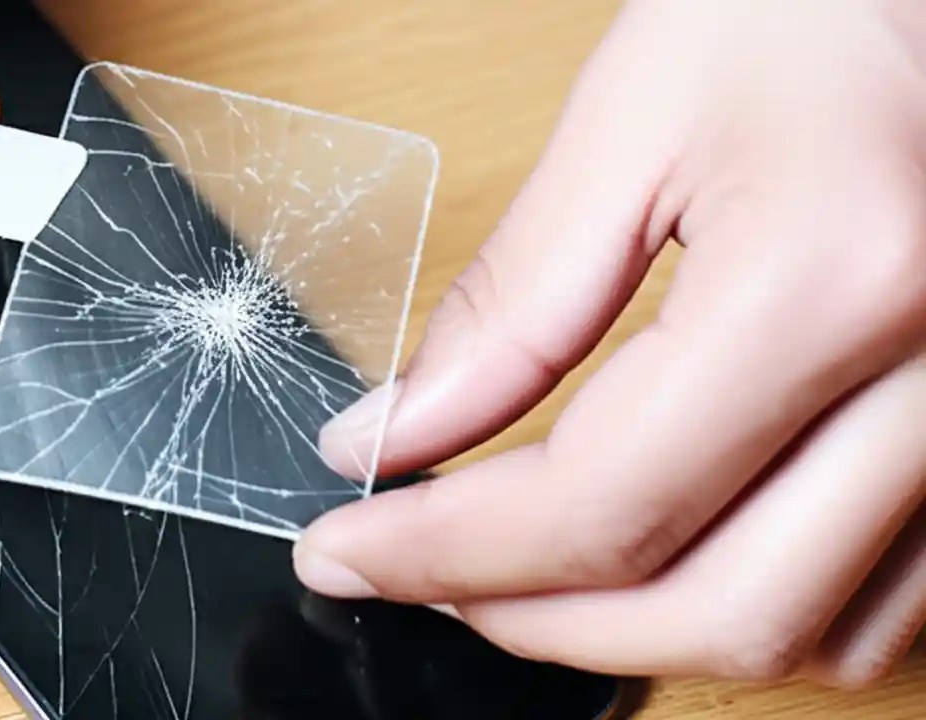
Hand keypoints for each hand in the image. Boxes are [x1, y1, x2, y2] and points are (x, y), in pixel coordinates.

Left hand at [295, 0, 925, 687]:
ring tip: (514, 574)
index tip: (347, 549)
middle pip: (712, 607)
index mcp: (834, 279)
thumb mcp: (636, 113)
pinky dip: (738, 603)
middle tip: (416, 576)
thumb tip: (394, 434)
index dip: (447, 551)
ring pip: (805, 634)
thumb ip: (512, 301)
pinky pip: (874, 600)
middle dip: (532, 619)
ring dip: (634, 632)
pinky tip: (650, 555)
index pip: (604, 501)